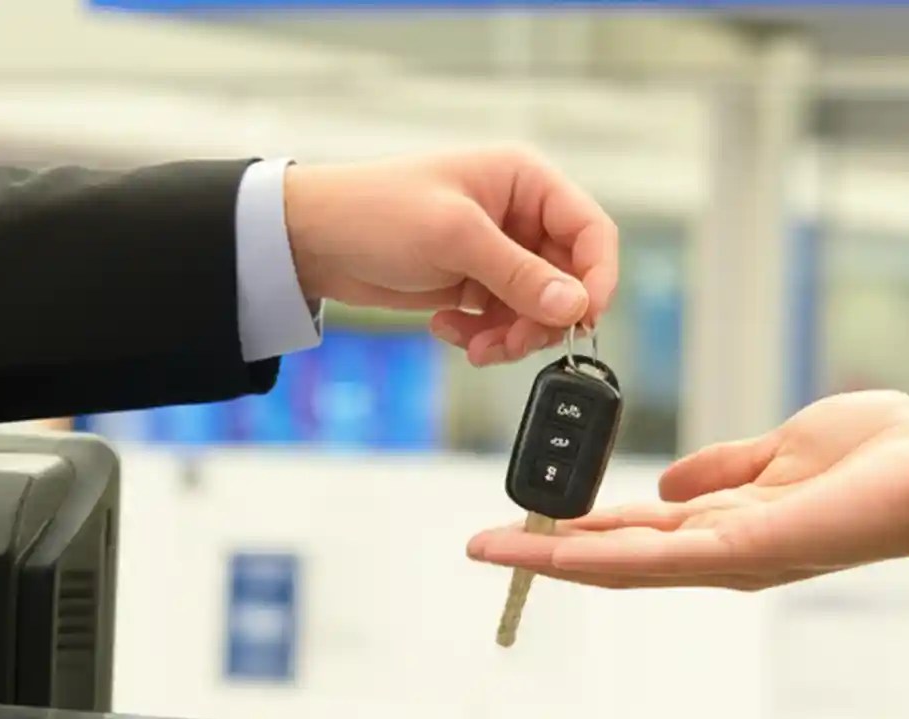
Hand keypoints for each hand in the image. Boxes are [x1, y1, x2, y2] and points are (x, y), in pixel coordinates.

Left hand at [283, 146, 617, 366]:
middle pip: (567, 279)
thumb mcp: (455, 238)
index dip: (597, 278)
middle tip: (512, 342)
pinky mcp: (475, 282)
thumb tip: (575, 306)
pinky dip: (486, 335)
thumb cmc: (375, 211)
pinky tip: (449, 330)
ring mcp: (497, 251)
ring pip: (537, 307)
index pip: (591, 230)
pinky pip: (505, 319)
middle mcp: (519, 214)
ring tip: (476, 346)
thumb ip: (520, 274)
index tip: (582, 319)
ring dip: (513, 335)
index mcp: (525, 181)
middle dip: (542, 318)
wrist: (310, 239)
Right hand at [467, 391, 908, 590]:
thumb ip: (721, 469)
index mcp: (727, 522)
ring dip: (556, 561)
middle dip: (548, 555)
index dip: (578, 532)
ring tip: (496, 553)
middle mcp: (722, 550)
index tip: (526, 522)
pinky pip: (662, 558)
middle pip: (617, 557)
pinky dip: (603, 559)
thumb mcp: (776, 451)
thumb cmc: (877, 458)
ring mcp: (732, 557)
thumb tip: (668, 484)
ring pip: (625, 565)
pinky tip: (559, 553)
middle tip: (483, 549)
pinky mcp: (748, 551)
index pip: (636, 532)